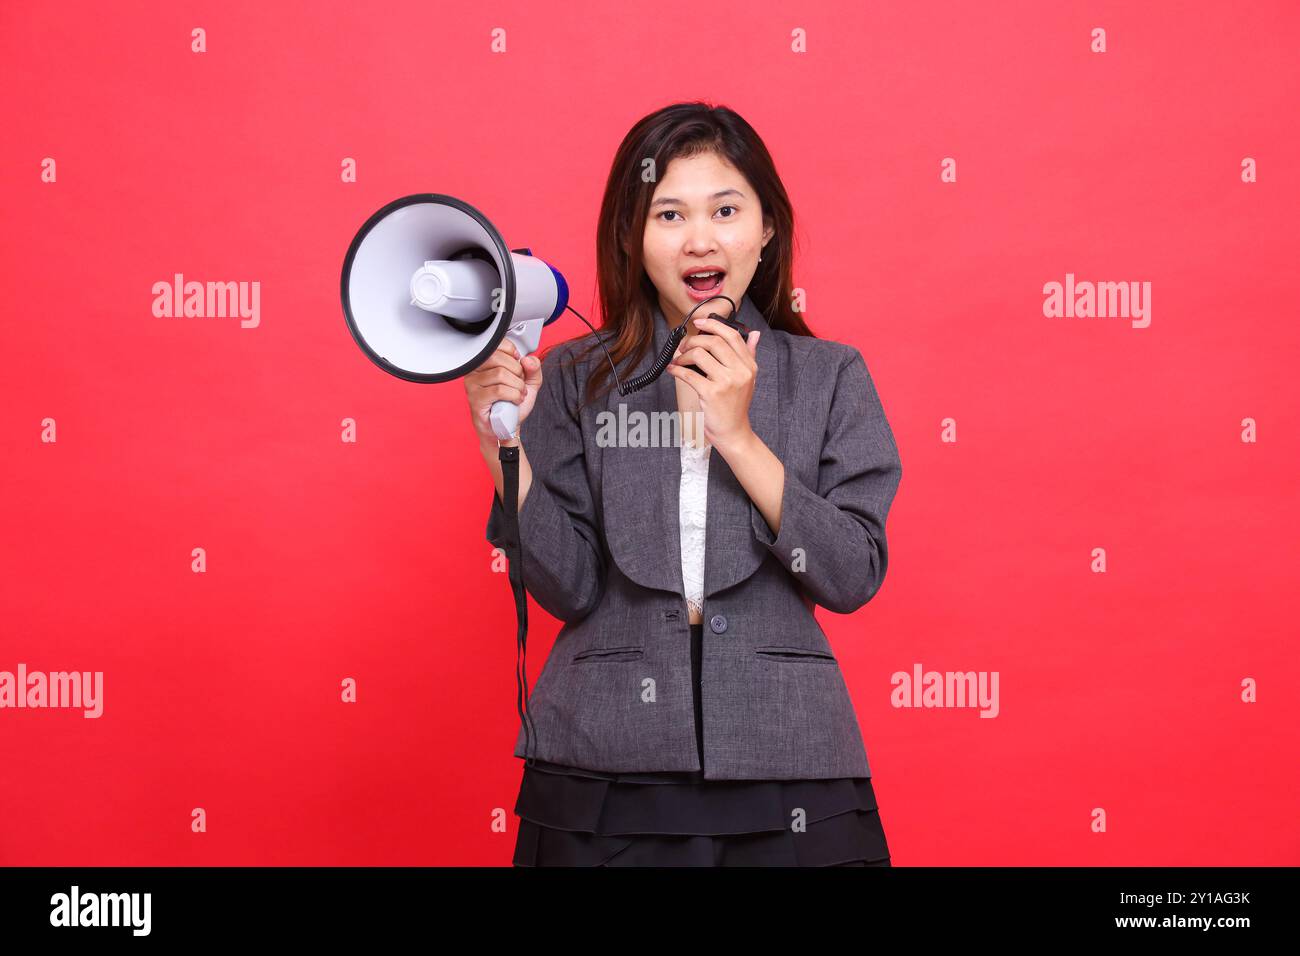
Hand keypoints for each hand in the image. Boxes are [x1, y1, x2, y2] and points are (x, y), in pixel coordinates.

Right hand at [464, 338, 541, 445]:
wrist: (507, 427)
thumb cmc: (512, 404)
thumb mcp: (529, 383)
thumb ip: (534, 368)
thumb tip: (528, 360)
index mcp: (485, 361)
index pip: (496, 344)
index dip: (513, 353)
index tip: (519, 366)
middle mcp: (475, 370)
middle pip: (498, 358)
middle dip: (517, 371)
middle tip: (520, 383)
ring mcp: (472, 384)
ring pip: (500, 374)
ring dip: (517, 386)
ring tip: (518, 394)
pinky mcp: (475, 399)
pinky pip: (498, 390)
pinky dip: (513, 395)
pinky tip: (515, 400)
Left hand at [666, 316, 760, 451]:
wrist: (734, 432)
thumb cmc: (736, 405)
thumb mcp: (748, 379)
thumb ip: (749, 355)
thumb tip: (756, 334)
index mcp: (749, 365)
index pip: (733, 335)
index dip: (714, 325)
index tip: (699, 322)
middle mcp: (740, 371)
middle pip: (714, 341)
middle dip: (694, 340)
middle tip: (684, 347)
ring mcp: (726, 382)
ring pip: (699, 354)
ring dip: (683, 355)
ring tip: (678, 361)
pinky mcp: (711, 393)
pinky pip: (688, 373)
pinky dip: (676, 369)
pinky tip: (673, 370)